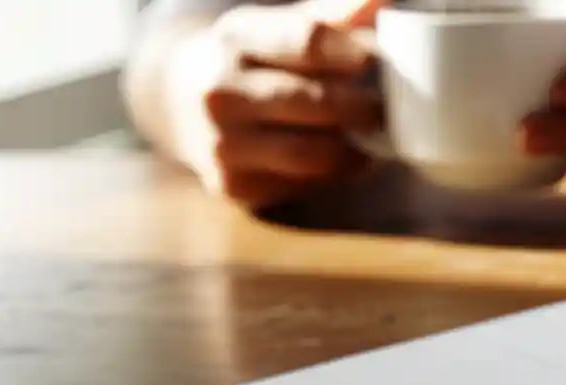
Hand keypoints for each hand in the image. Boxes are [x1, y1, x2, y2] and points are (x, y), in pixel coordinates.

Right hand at [169, 1, 384, 209]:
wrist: (177, 100)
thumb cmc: (247, 60)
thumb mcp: (274, 27)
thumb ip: (330, 17)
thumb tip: (382, 1)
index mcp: (237, 38)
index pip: (305, 40)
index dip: (350, 51)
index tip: (375, 60)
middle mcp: (222, 92)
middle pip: (313, 103)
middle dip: (362, 109)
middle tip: (388, 110)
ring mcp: (224, 144)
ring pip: (312, 154)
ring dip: (354, 150)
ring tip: (375, 140)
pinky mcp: (233, 186)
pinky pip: (301, 186)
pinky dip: (333, 175)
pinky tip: (346, 161)